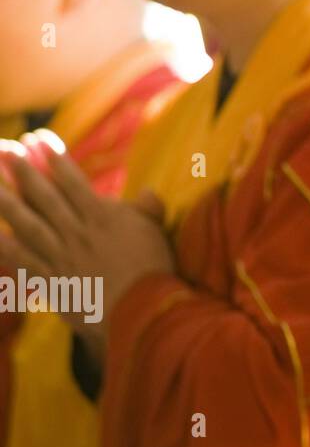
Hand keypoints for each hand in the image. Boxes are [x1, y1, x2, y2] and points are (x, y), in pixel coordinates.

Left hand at [0, 132, 173, 357]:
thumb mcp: (157, 232)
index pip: (72, 179)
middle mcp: (76, 232)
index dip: (54, 157)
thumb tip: (148, 192)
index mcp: (102, 216)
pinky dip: (7, 249)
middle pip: (43, 196)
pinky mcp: (54, 281)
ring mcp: (62, 256)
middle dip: (22, 170)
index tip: (38, 138)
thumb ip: (148, 209)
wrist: (140, 309)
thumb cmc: (154, 268)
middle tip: (3, 148)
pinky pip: (24, 262)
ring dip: (5, 203)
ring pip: (27, 224)